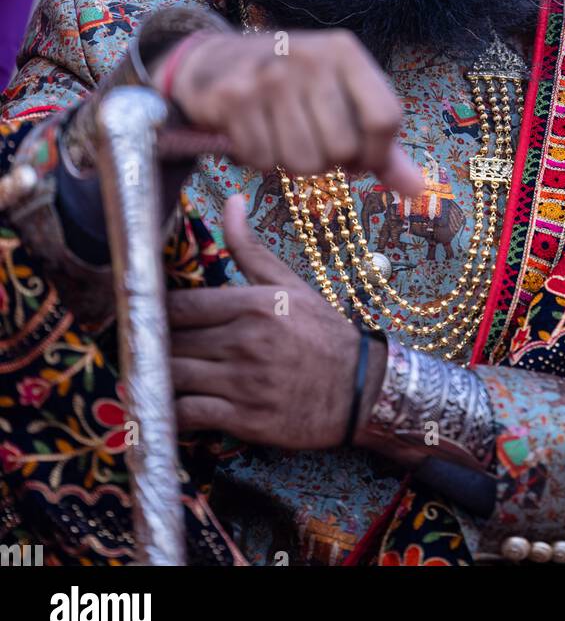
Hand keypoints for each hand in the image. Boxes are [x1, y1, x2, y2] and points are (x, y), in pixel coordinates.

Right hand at [151, 25, 423, 199]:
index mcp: (345, 52)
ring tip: (284, 138)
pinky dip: (260, 160)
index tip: (360, 159)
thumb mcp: (341, 96)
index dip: (377, 154)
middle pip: (343, 149)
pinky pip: (263, 160)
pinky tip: (255, 133)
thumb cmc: (292, 84)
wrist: (217, 61)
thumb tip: (417, 190)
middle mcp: (310, 57)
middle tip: (312, 143)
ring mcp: (270, 75)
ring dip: (294, 165)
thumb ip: (380, 142)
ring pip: (303, 162)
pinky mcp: (235, 96)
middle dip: (330, 163)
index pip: (386, 118)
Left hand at [169, 194, 386, 449]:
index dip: (158, 310)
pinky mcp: (245, 419)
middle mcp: (246, 342)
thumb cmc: (323, 333)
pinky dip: (172, 410)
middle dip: (156, 342)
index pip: (183, 305)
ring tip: (154, 371)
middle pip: (173, 341)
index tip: (151, 314)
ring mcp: (244, 383)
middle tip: (146, 343)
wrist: (361, 389)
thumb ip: (251, 248)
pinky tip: (170, 403)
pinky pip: (189, 414)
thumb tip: (231, 201)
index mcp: (254, 305)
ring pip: (175, 376)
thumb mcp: (290, 285)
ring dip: (160, 374)